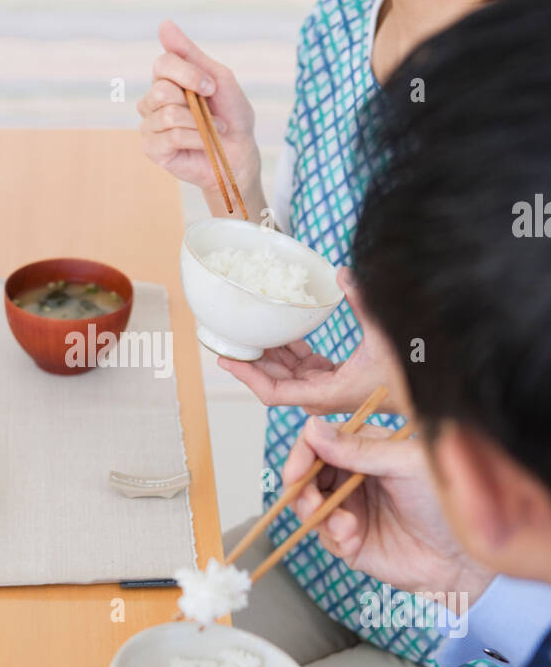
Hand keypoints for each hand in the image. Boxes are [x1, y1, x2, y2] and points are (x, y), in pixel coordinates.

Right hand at [136, 20, 264, 219]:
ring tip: (211, 129)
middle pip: (161, 89)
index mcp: (166, 80)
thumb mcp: (217, 77)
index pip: (162, 63)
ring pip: (168, 114)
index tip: (212, 87)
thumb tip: (164, 23)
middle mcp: (152, 101)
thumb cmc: (230, 115)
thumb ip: (189, 53)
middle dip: (195, 101)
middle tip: (212, 112)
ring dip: (199, 123)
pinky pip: (171, 136)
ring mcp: (150, 126)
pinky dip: (196, 138)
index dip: (189, 74)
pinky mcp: (153, 149)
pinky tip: (204, 143)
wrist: (239, 152)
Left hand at [219, 270, 409, 415]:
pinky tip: (281, 331)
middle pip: (276, 382)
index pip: (276, 393)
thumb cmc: (417, 366)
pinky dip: (291, 351)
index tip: (226, 359)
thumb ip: (363, 301)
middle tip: (227, 339)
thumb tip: (342, 272)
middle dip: (251, 362)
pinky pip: (306, 367)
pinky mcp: (339, 379)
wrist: (440, 385)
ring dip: (270, 355)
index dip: (248, 376)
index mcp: (332, 392)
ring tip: (248, 331)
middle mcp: (326, 394)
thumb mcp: (387, 332)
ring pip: (289, 374)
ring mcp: (331, 387)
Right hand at [284, 415, 492, 601]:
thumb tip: (313, 428)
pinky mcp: (351, 542)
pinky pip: (325, 537)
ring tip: (345, 526)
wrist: (465, 555)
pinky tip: (353, 538)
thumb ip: (358, 449)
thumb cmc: (447, 502)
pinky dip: (333, 537)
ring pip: (309, 506)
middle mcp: (354, 477)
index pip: (320, 442)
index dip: (302, 454)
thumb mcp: (404, 465)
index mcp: (367, 450)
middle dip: (303, 489)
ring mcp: (351, 509)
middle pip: (307, 475)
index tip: (296, 471)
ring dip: (317, 516)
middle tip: (312, 503)